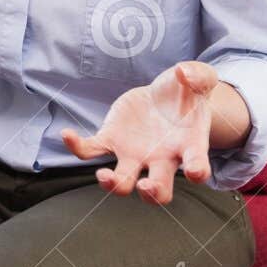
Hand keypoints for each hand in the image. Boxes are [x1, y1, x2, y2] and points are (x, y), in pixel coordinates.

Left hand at [61, 60, 218, 205]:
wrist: (166, 96)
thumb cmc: (187, 93)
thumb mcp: (199, 77)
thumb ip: (198, 74)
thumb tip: (184, 73)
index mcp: (189, 146)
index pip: (198, 166)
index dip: (198, 172)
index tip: (195, 171)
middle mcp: (162, 159)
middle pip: (159, 190)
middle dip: (152, 193)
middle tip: (144, 186)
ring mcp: (134, 154)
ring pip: (122, 182)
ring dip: (113, 184)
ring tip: (104, 175)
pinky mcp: (111, 141)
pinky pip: (91, 151)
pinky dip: (77, 146)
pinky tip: (67, 134)